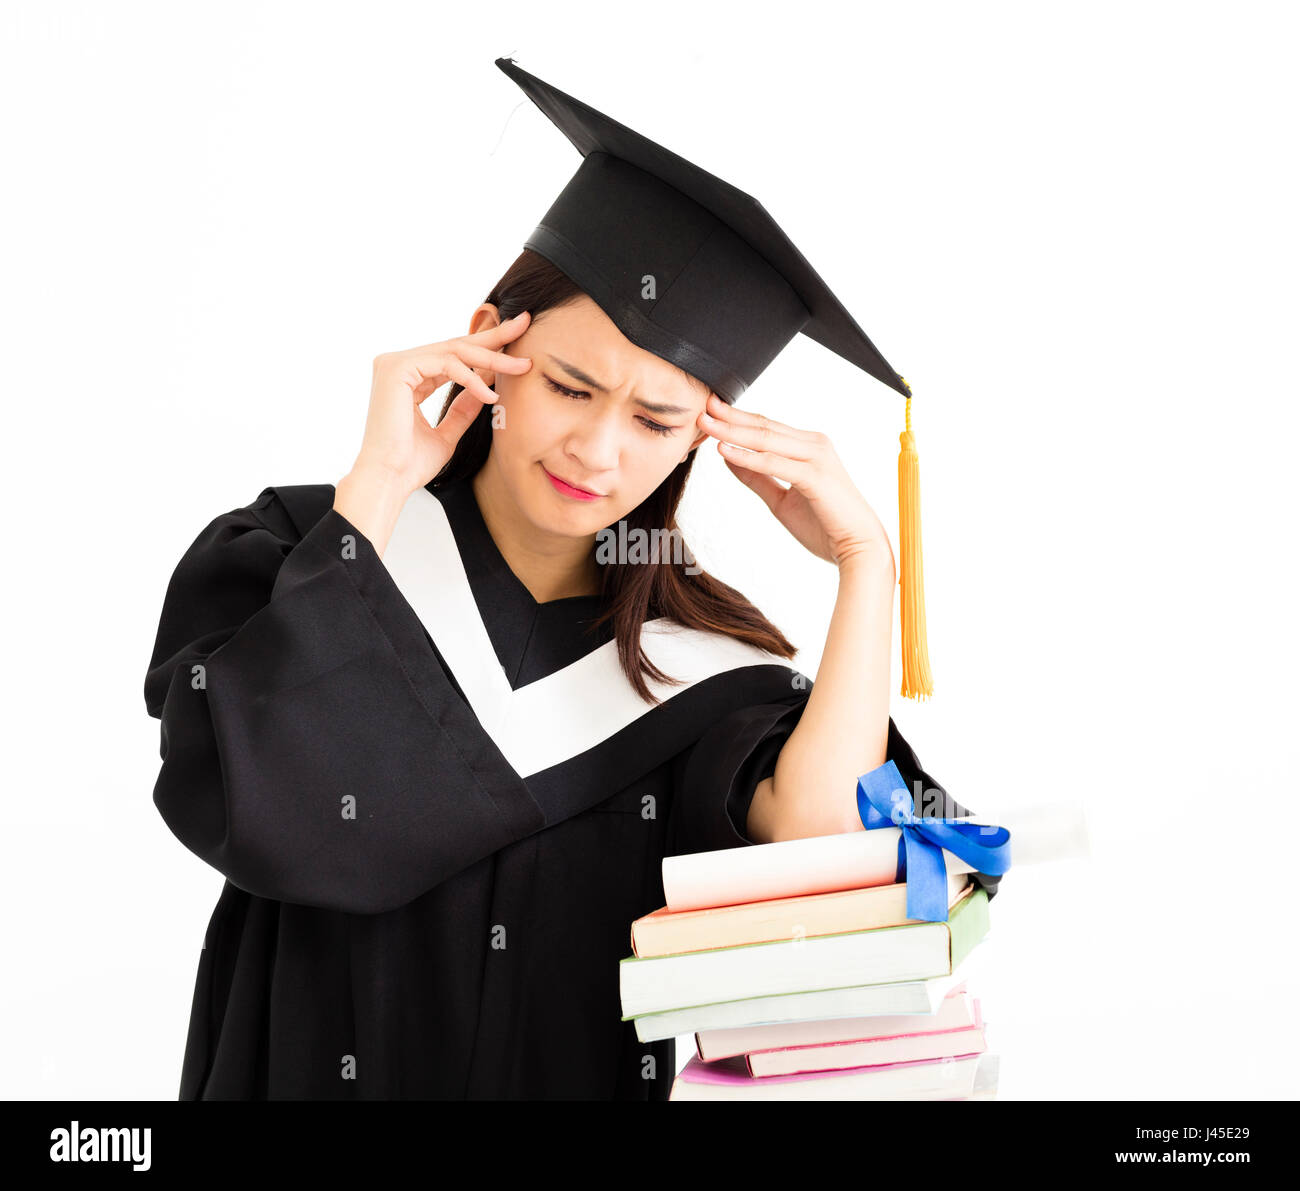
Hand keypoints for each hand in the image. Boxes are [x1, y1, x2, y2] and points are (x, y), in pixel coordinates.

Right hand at [352, 312, 533, 494]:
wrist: (390, 480)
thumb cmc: (411, 464)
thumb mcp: (447, 432)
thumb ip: (463, 409)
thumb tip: (487, 388)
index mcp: (408, 377)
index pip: (452, 356)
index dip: (485, 349)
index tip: (515, 346)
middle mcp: (399, 364)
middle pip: (455, 345)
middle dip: (493, 337)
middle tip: (524, 324)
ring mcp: (395, 363)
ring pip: (454, 351)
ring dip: (492, 358)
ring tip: (521, 367)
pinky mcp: (396, 368)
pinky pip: (445, 364)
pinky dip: (472, 379)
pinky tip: (491, 396)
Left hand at [697, 392, 895, 575]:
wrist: (859, 548)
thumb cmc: (825, 525)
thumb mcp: (781, 500)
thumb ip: (757, 478)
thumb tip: (728, 457)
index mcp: (809, 447)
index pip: (767, 427)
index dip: (737, 418)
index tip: (711, 411)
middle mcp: (814, 445)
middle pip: (764, 426)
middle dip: (731, 416)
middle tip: (703, 406)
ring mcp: (817, 457)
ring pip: (767, 439)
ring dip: (733, 430)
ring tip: (706, 424)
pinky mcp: (815, 475)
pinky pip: (774, 463)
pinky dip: (748, 457)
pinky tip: (724, 451)